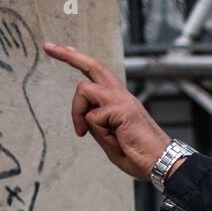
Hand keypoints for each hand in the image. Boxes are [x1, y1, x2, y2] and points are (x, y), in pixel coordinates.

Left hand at [42, 42, 172, 180]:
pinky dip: (98, 133)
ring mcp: (122, 100)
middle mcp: (121, 96)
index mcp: (120, 102)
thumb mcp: (111, 141)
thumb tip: (85, 118)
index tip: (62, 50)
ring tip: (84, 132)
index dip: (78, 61)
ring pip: (84, 90)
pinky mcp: (121, 109)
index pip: (98, 75)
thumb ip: (97, 127)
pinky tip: (114, 141)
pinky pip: (93, 117)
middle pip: (92, 66)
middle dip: (68, 56)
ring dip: (78, 112)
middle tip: (48, 46)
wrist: (163, 164)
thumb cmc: (141, 157)